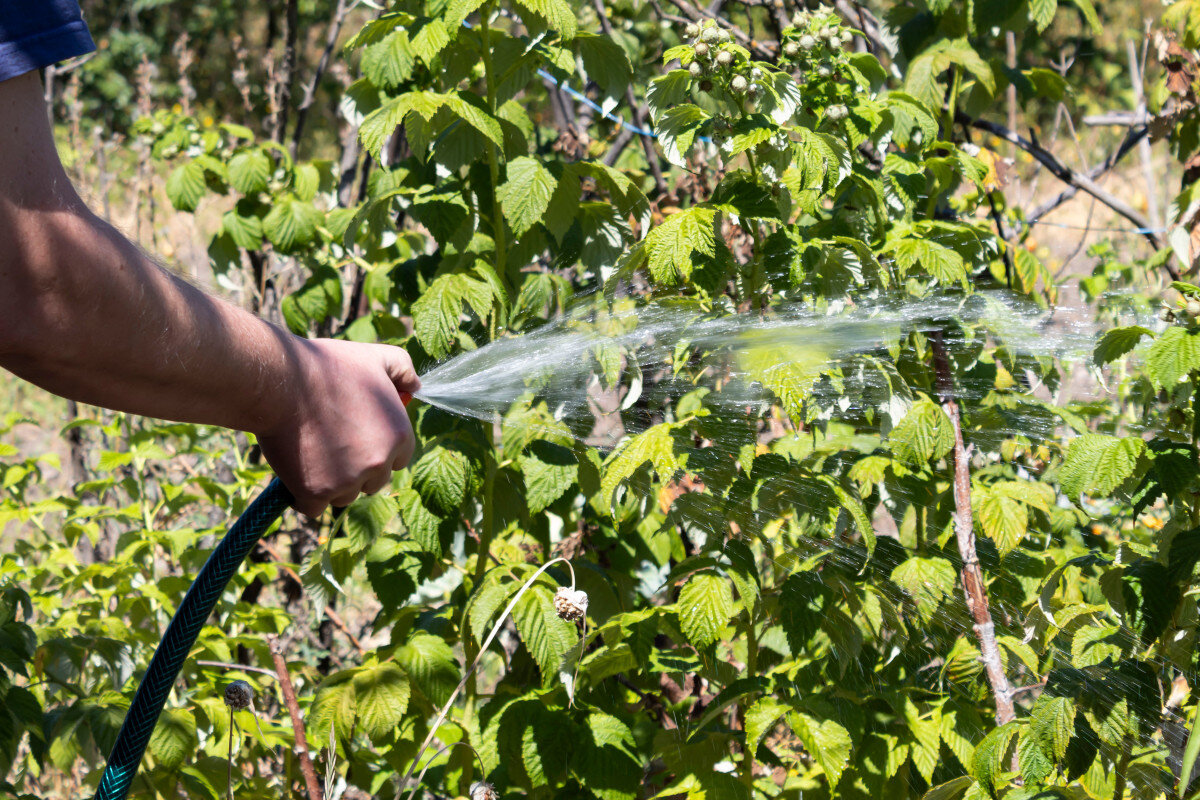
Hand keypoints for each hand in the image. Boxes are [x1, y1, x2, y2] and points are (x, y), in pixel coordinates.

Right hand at [257, 338, 419, 516]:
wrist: (281, 381)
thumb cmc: (327, 366)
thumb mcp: (375, 357)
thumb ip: (403, 369)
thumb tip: (416, 387)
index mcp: (399, 435)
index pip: (399, 458)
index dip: (378, 449)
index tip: (356, 438)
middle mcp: (378, 463)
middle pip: (374, 481)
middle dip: (357, 470)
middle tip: (331, 444)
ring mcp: (347, 481)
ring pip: (345, 496)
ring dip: (331, 484)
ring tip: (312, 452)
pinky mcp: (316, 493)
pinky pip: (314, 508)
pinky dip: (304, 496)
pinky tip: (296, 472)